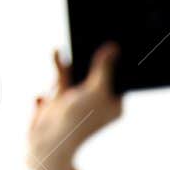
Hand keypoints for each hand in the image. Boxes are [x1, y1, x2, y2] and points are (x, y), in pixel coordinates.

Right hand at [26, 44, 121, 169]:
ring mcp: (79, 99)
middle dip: (94, 55)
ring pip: (77, 71)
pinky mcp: (60, 97)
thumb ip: (103, 69)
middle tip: (97, 29)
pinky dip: (59, 64)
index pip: (121, 78)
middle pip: (99, 71)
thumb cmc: (77, 119)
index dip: (120, 60)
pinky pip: (61, 75)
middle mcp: (99, 101)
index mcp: (115, 104)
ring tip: (76, 38)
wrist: (47, 140)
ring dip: (73, 60)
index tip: (122, 38)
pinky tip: (58, 52)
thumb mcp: (95, 91)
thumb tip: (113, 48)